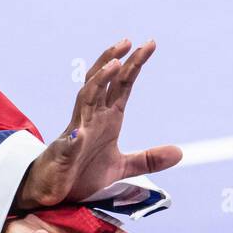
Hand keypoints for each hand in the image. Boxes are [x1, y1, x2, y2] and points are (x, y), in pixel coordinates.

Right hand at [14, 39, 182, 210]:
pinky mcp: (64, 154)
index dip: (134, 65)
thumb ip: (148, 159)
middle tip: (129, 41)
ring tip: (113, 66)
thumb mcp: (121, 168)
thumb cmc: (82, 174)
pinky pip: (69, 143)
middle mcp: (90, 119)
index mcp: (106, 119)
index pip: (121, 86)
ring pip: (84, 100)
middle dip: (113, 60)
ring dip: (97, 82)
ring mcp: (76, 133)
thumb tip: (179, 153)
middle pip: (100, 82)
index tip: (149, 44)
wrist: (53, 192)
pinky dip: (75, 138)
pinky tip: (81, 133)